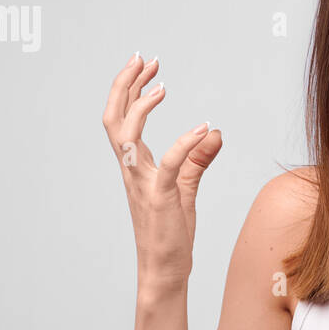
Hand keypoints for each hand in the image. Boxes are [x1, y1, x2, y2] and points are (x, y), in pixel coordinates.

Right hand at [102, 53, 223, 292]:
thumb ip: (197, 160)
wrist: (165, 270)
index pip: (123, 119)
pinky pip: (169, 166)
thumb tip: (213, 132)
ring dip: (140, 107)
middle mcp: (133, 171)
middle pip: (114, 119)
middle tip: (143, 59)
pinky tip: (203, 129)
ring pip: (126, 137)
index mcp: (136, 166)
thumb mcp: (186, 189)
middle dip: (125, 85)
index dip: (130, 89)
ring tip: (161, 85)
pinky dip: (184, 144)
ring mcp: (143, 185)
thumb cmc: (171, 233)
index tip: (144, 65)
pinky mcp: (161, 199)